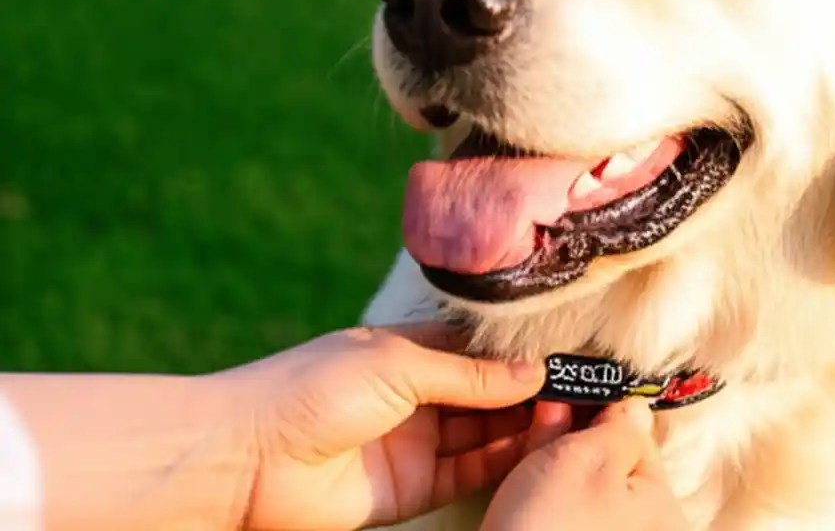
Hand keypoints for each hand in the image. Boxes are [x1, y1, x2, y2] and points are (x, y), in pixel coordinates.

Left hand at [215, 324, 572, 529]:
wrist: (247, 460)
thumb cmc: (311, 389)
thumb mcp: (398, 364)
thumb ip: (470, 375)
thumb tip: (534, 373)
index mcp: (407, 352)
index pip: (479, 352)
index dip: (521, 354)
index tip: (568, 354)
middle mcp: (417, 396)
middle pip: (489, 394)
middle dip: (533, 391)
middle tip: (583, 388)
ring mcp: (418, 442)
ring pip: (488, 434)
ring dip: (528, 425)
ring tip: (572, 413)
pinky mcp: (416, 487)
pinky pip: (472, 472)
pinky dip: (507, 460)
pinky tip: (540, 444)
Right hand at [481, 399, 688, 530]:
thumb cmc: (553, 525)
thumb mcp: (590, 458)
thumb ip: (620, 427)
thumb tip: (634, 408)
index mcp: (666, 510)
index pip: (641, 441)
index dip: (605, 409)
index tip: (575, 387)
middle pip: (612, 463)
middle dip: (579, 429)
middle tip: (550, 400)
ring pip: (584, 485)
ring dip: (558, 450)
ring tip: (536, 420)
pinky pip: (564, 509)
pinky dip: (546, 483)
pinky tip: (527, 462)